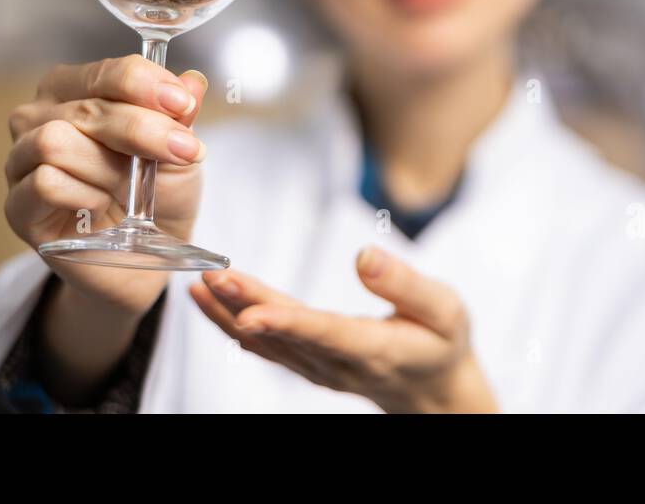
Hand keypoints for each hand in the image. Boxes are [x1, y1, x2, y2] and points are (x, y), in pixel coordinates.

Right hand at [4, 54, 208, 316]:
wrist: (144, 257)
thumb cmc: (156, 194)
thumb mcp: (180, 151)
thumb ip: (182, 115)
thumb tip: (192, 82)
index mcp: (75, 88)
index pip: (106, 72)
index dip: (146, 84)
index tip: (183, 104)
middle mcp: (39, 117)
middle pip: (86, 107)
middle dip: (141, 130)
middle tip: (182, 151)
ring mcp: (21, 160)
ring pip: (56, 141)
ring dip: (107, 167)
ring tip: (129, 188)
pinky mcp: (17, 206)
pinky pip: (43, 183)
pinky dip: (83, 194)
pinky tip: (99, 204)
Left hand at [190, 247, 497, 412]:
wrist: (437, 391)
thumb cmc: (443, 343)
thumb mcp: (444, 308)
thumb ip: (405, 283)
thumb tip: (364, 254)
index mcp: (374, 348)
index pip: (325, 334)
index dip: (286, 323)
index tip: (251, 313)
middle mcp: (339, 365)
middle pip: (287, 335)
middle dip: (247, 306)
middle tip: (214, 277)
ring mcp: (320, 370)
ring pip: (269, 344)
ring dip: (231, 315)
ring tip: (200, 287)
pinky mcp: (310, 365)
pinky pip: (267, 349)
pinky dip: (235, 327)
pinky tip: (212, 308)